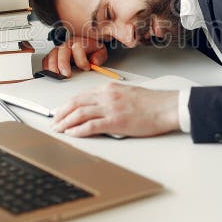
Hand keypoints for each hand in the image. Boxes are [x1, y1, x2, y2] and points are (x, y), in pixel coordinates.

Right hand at [42, 36, 107, 76]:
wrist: (86, 45)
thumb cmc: (92, 49)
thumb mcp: (100, 52)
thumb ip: (99, 57)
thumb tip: (94, 62)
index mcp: (80, 42)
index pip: (78, 47)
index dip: (81, 59)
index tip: (86, 67)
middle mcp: (68, 44)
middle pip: (62, 51)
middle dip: (63, 64)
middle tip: (66, 75)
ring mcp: (59, 49)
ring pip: (52, 55)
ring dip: (53, 67)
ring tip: (56, 76)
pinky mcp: (53, 55)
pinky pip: (46, 59)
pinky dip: (46, 67)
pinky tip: (50, 73)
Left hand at [52, 83, 178, 137]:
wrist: (167, 107)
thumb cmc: (153, 103)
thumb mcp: (128, 94)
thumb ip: (113, 98)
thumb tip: (101, 108)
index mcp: (110, 88)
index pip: (82, 95)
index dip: (68, 104)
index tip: (60, 111)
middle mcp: (107, 95)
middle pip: (76, 103)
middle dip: (61, 113)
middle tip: (54, 121)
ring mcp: (111, 108)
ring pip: (79, 114)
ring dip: (65, 122)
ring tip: (58, 129)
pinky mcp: (116, 122)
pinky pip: (91, 126)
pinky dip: (78, 130)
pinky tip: (71, 134)